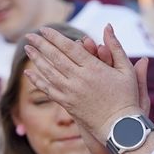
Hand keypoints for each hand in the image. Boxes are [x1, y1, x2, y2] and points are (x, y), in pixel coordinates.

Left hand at [22, 27, 142, 143]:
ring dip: (36, 59)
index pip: (69, 47)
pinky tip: (29, 73)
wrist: (120, 127)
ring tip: (27, 48)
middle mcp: (79, 79)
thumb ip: (116, 46)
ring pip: (49, 72)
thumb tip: (108, 26)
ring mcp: (71, 92)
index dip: (55, 37)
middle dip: (40, 44)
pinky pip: (48, 90)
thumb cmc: (126, 97)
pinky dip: (37, 80)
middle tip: (29, 35)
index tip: (44, 29)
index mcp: (93, 68)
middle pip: (55, 57)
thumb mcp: (126, 69)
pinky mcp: (67, 104)